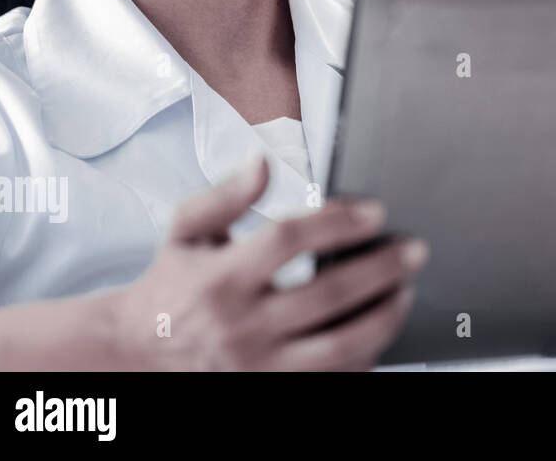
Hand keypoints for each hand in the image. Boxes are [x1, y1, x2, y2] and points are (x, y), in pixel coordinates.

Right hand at [110, 155, 427, 369]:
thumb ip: (224, 195)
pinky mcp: (271, 392)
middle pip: (326, 295)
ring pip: (338, 348)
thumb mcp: (185, 232)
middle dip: (380, 269)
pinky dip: (364, 357)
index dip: (338, 222)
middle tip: (414, 250)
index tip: (375, 210)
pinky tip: (381, 331)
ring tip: (406, 291)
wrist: (141, 355)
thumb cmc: (173, 284)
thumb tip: (262, 162)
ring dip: (382, 317)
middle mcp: (241, 326)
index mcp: (221, 277)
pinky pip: (332, 379)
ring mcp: (258, 368)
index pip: (289, 241)